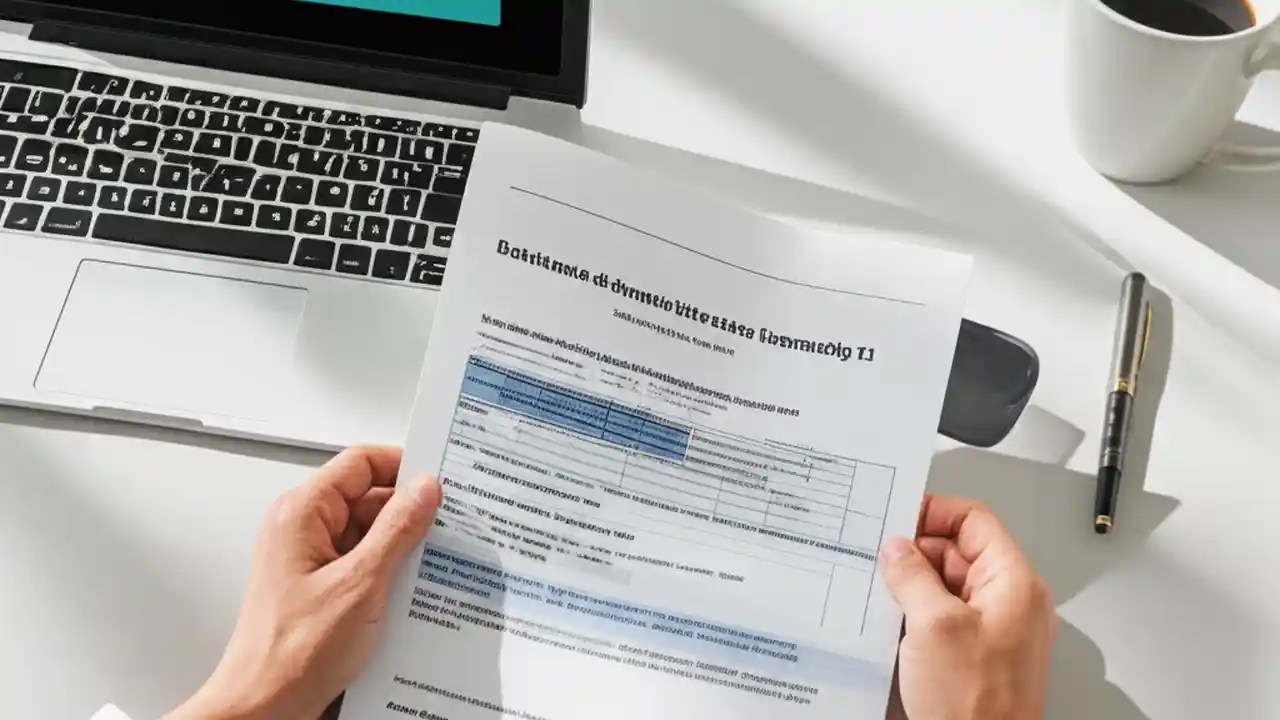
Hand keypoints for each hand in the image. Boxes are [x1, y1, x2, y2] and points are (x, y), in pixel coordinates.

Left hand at [166, 446, 441, 719]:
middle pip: (369, 497)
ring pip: (370, 532)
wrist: (264, 707)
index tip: (441, 479)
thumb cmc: (291, 654)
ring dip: (402, 547)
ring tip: (429, 565)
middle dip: (410, 512)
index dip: (403, 465)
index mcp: (301, 513)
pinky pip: (365, 562)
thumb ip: (397, 530)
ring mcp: (311, 558)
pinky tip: (411, 590)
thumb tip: (425, 490)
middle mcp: (302, 529)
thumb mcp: (360, 584)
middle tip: (447, 526)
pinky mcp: (322, 585)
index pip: (360, 463)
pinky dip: (390, 571)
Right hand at [881, 495, 1055, 719]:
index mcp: (1013, 583)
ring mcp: (993, 628)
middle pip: (958, 552)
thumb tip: (897, 548)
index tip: (898, 516)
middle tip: (879, 560)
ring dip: (913, 584)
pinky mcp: (975, 652)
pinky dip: (917, 612)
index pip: (975, 521)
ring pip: (947, 585)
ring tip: (883, 594)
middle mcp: (1009, 601)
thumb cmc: (975, 705)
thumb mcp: (933, 626)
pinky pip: (944, 616)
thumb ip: (912, 576)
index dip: (935, 512)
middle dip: (916, 552)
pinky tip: (893, 622)